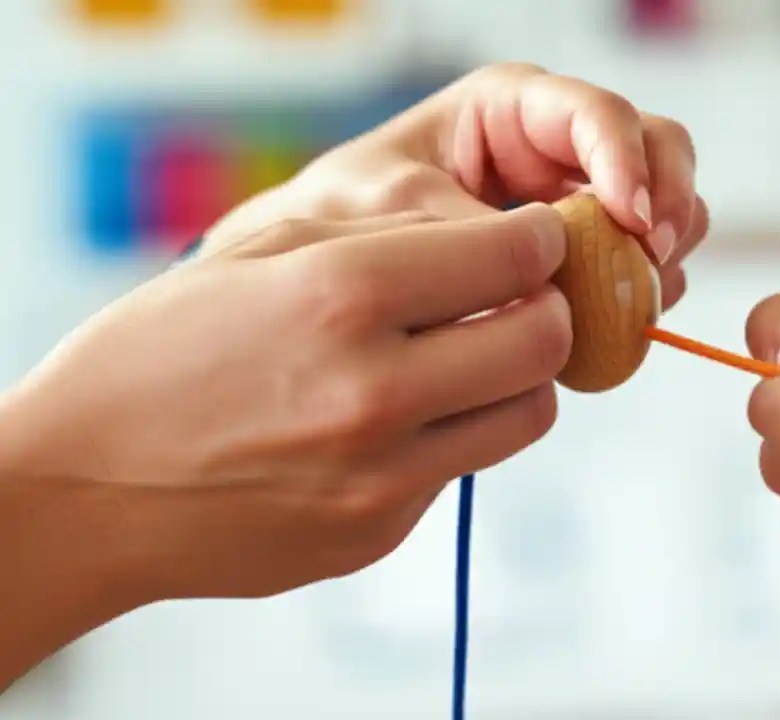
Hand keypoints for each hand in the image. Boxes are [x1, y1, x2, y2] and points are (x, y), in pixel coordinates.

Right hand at [3, 205, 568, 603]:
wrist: (83, 489)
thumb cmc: (158, 354)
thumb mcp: (257, 252)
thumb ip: (386, 237)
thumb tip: (495, 242)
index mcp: (339, 295)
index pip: (513, 259)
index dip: (539, 239)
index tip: (535, 239)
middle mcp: (374, 389)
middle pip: (544, 340)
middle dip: (546, 307)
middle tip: (516, 298)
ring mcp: (383, 473)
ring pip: (529, 413)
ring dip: (517, 377)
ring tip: (466, 358)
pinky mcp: (381, 529)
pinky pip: (462, 467)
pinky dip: (452, 433)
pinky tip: (393, 419)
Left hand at [206, 62, 706, 309]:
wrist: (329, 272)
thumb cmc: (348, 215)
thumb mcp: (392, 212)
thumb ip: (464, 234)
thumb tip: (539, 279)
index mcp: (511, 109)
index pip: (595, 113)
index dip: (627, 161)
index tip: (633, 220)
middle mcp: (558, 146)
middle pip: (658, 146)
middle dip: (670, 200)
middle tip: (656, 259)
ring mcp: (580, 200)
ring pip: (666, 203)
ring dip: (668, 249)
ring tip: (642, 295)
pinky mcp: (589, 254)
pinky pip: (645, 260)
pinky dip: (648, 287)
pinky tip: (624, 320)